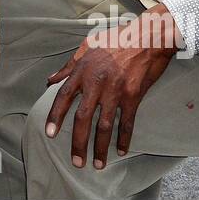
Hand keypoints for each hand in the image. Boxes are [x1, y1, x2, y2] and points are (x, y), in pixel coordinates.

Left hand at [43, 4, 181, 169]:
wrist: (148, 36)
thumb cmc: (117, 38)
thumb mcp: (88, 46)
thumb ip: (69, 65)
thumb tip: (51, 80)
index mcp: (82, 70)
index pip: (64, 96)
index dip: (55, 116)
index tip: (50, 133)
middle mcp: (96, 82)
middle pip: (82, 117)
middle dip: (78, 142)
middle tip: (76, 161)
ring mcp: (115, 90)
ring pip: (104, 125)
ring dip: (100, 147)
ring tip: (98, 164)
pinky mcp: (133, 95)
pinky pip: (127, 122)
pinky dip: (124, 138)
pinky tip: (121, 150)